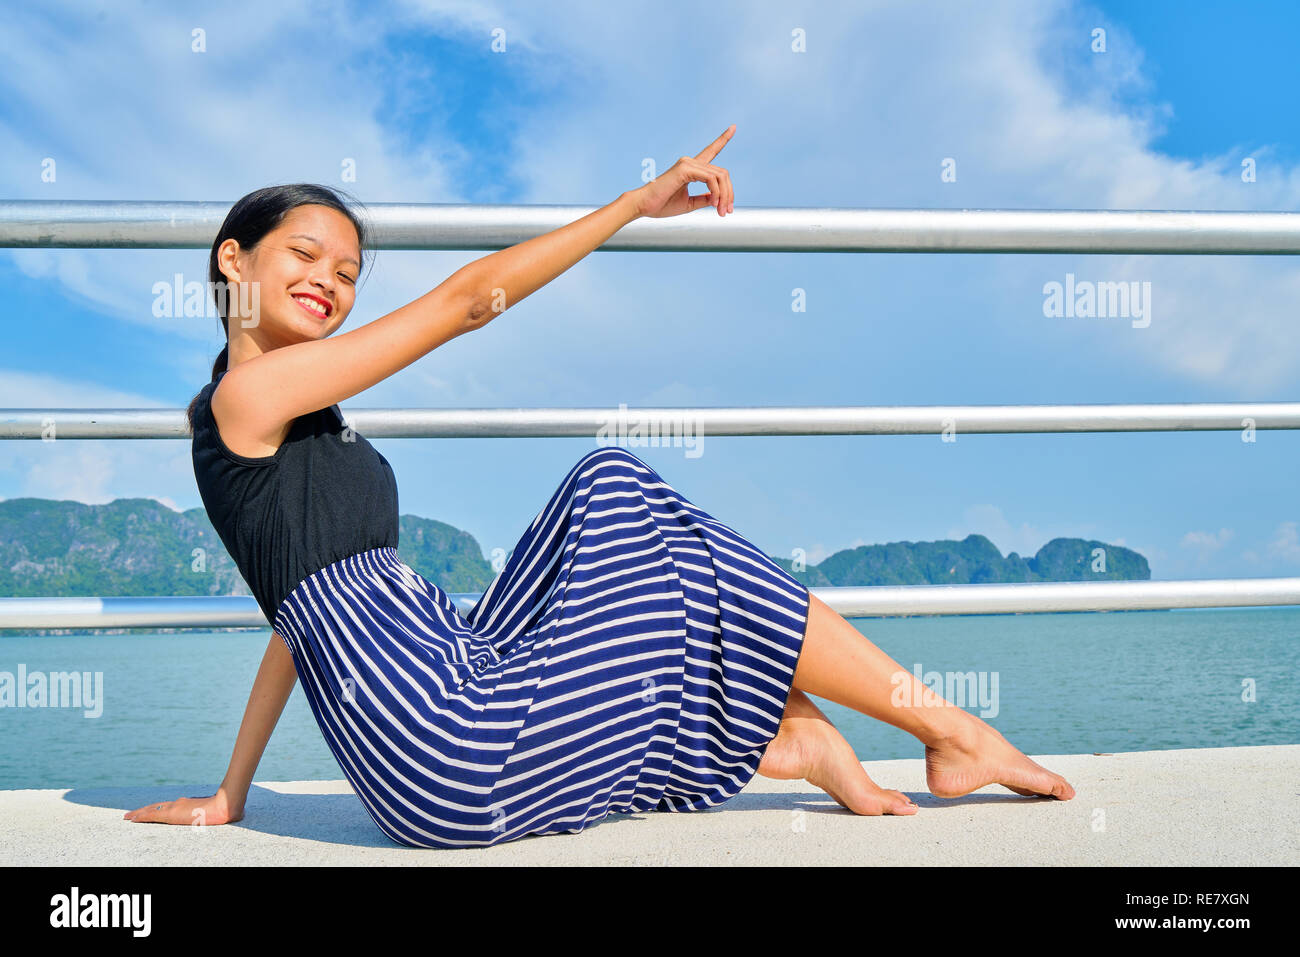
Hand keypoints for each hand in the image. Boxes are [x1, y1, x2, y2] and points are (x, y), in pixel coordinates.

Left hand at [123, 790, 241, 826]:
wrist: (226, 806)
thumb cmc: (226, 808)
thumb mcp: (218, 810)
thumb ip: (216, 810)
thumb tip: (228, 814)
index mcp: (187, 806)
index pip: (167, 808)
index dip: (155, 810)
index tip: (145, 812)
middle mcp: (179, 805)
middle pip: (157, 808)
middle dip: (143, 812)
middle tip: (129, 815)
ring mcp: (176, 808)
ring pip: (152, 811)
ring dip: (139, 814)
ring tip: (127, 817)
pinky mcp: (173, 814)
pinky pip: (152, 815)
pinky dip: (141, 816)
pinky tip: (132, 818)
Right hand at [632, 124, 735, 218]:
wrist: (643, 206)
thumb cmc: (661, 205)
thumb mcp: (689, 203)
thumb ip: (704, 199)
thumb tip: (718, 198)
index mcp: (690, 168)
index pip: (710, 151)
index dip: (722, 139)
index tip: (733, 127)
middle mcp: (690, 162)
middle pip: (722, 173)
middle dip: (728, 193)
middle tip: (726, 212)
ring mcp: (687, 163)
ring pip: (720, 175)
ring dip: (724, 195)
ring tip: (721, 211)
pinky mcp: (685, 169)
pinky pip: (711, 179)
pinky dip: (716, 192)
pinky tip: (714, 203)